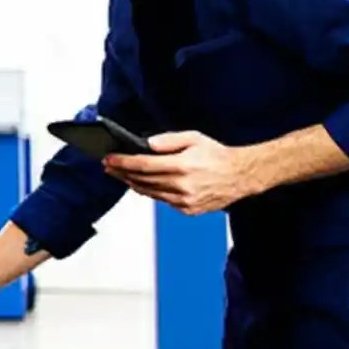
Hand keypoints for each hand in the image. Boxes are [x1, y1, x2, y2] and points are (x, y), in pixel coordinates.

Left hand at [103, 131, 262, 214]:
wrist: (240, 176)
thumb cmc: (218, 155)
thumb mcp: (194, 138)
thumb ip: (169, 140)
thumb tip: (148, 144)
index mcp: (182, 166)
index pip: (143, 165)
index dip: (123, 162)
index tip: (110, 159)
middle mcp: (181, 186)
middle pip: (142, 181)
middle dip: (122, 173)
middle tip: (109, 166)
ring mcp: (184, 201)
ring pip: (149, 193)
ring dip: (132, 184)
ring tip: (120, 175)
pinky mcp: (187, 210)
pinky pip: (162, 201)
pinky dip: (150, 192)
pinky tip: (142, 185)